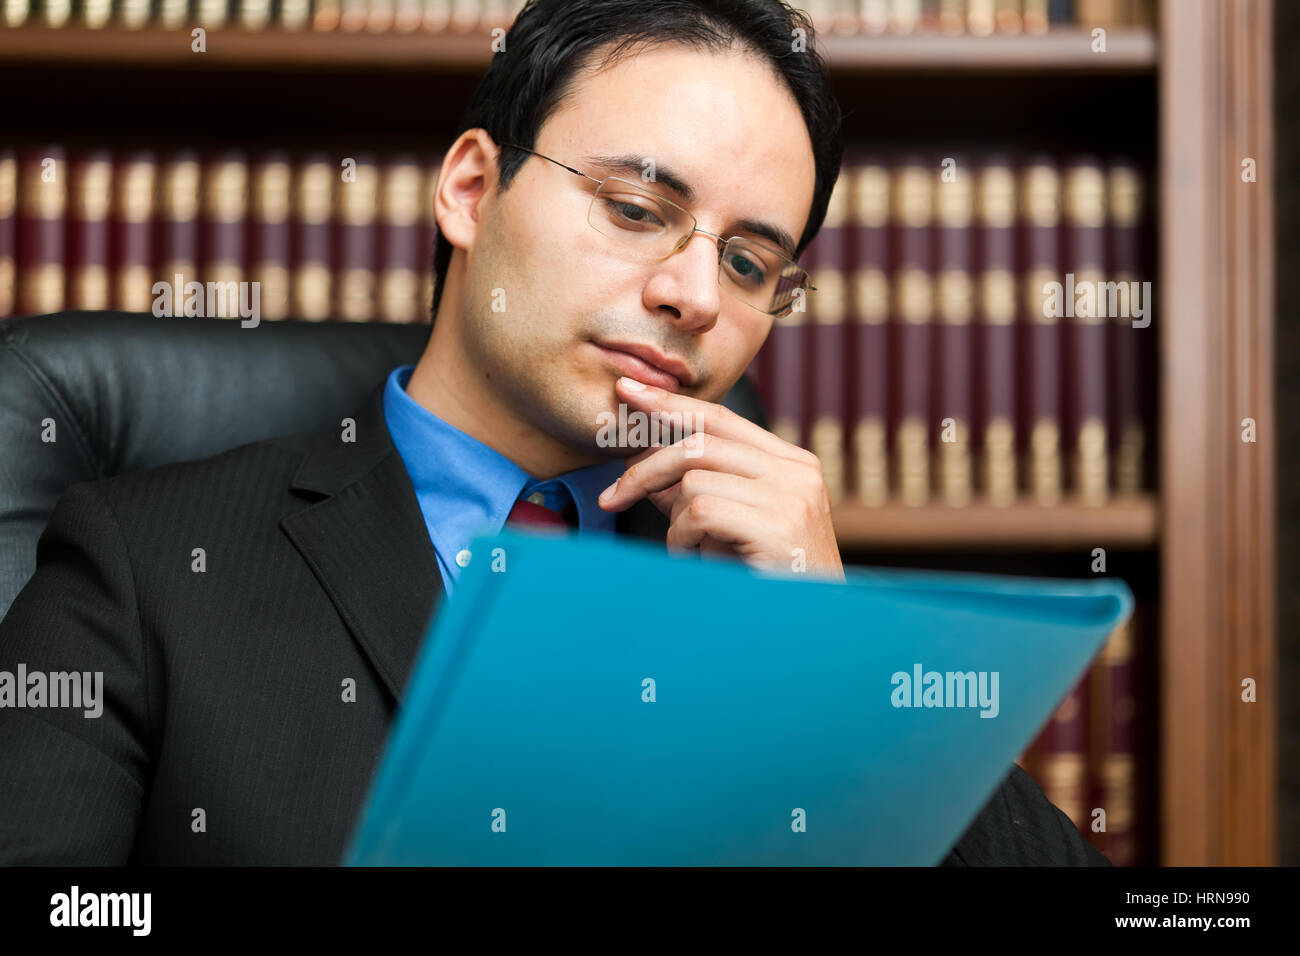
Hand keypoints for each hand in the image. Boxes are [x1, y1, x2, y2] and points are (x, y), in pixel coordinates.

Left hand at [597, 376, 844, 581]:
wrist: (815, 630)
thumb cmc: (770, 583)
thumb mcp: (729, 530)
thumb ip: (696, 496)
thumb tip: (649, 472)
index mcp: (792, 463)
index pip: (721, 419)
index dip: (670, 404)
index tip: (628, 392)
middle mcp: (797, 471)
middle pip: (700, 442)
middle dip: (645, 469)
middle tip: (611, 498)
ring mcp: (792, 495)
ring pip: (694, 480)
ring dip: (674, 523)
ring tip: (687, 553)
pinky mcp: (779, 524)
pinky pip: (700, 512)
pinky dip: (683, 539)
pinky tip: (698, 561)